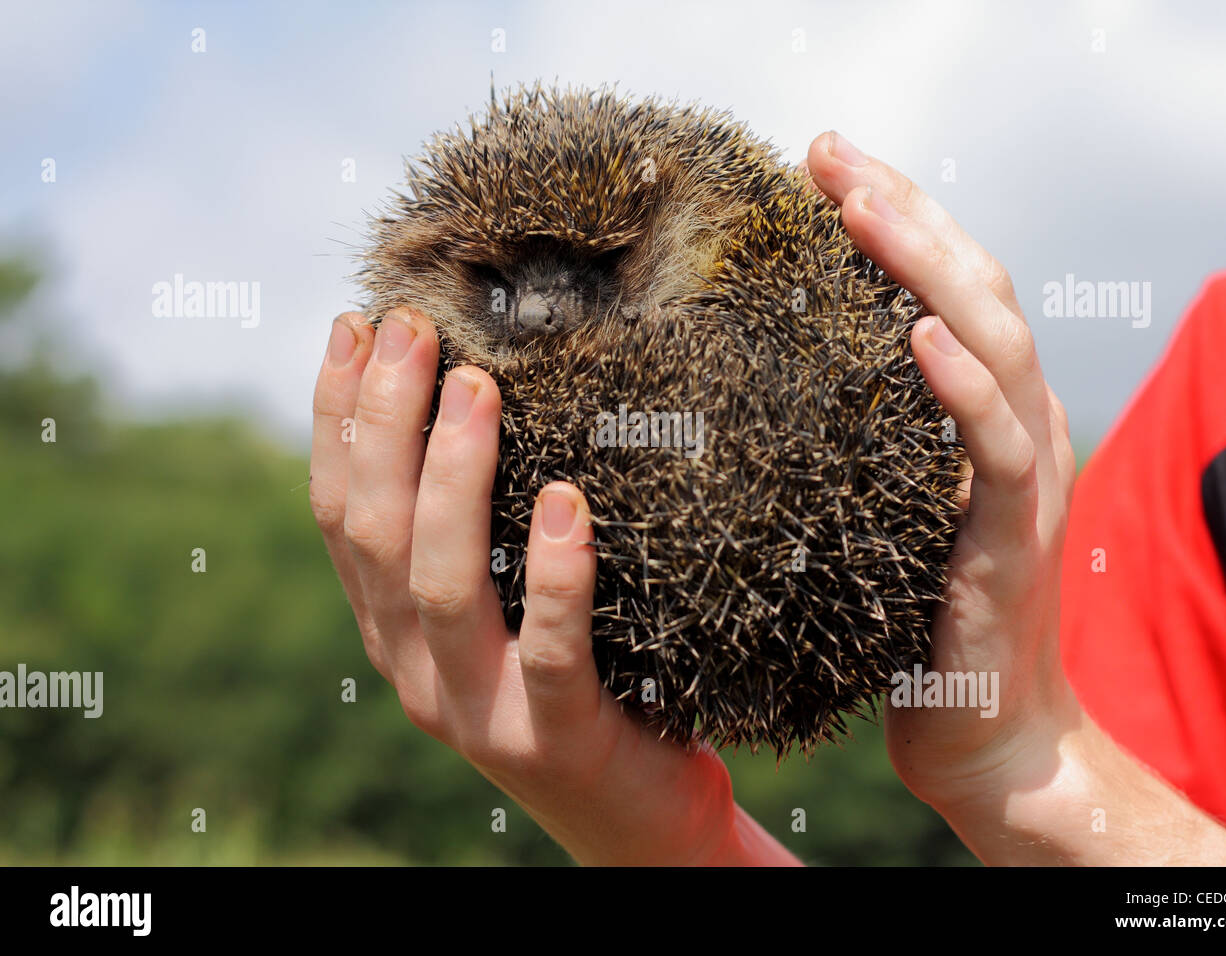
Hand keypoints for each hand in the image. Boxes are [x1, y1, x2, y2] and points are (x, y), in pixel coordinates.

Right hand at [308, 307, 797, 865]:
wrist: (633, 817)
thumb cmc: (581, 683)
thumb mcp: (504, 609)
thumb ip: (479, 534)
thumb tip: (481, 396)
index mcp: (392, 629)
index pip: (340, 512)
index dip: (336, 418)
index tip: (354, 326)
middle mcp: (412, 668)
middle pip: (376, 534)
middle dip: (385, 423)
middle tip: (414, 328)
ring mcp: (477, 710)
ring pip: (442, 585)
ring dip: (455, 478)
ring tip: (480, 387)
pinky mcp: (553, 737)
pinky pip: (552, 650)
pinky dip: (555, 575)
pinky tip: (568, 503)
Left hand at [805, 131, 1225, 864]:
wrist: (982, 740)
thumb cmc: (914, 630)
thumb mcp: (878, 514)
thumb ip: (853, 447)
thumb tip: (746, 394)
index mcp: (980, 417)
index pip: (944, 289)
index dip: (894, 219)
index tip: (821, 167)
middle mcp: (1016, 427)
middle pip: (972, 287)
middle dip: (903, 210)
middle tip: (829, 153)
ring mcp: (1023, 478)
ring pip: (994, 340)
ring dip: (928, 263)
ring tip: (861, 202)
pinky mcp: (1013, 538)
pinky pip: (997, 445)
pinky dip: (964, 384)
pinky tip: (919, 332)